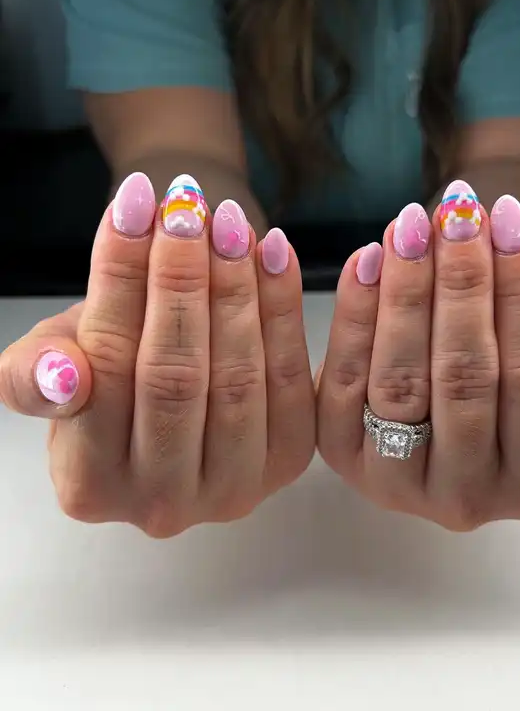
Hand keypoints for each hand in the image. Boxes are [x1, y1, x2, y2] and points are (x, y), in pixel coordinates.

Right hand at [0, 173, 314, 535]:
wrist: (164, 386)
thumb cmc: (102, 371)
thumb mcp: (49, 366)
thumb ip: (35, 375)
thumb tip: (62, 377)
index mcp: (90, 488)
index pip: (107, 369)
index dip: (120, 280)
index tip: (134, 204)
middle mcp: (163, 506)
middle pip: (175, 377)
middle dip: (180, 280)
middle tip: (186, 206)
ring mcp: (232, 490)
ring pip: (237, 377)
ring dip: (235, 288)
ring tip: (227, 219)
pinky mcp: (288, 462)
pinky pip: (291, 377)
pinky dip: (284, 308)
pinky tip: (274, 249)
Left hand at [317, 182, 519, 529]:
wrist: (448, 407)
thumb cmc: (512, 389)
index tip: (511, 219)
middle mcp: (460, 499)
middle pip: (463, 379)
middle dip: (462, 285)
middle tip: (458, 213)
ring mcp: (392, 482)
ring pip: (400, 379)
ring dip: (405, 294)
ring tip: (411, 226)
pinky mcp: (337, 455)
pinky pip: (343, 378)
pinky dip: (354, 315)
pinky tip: (367, 258)